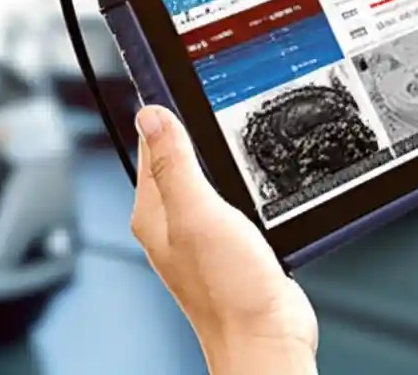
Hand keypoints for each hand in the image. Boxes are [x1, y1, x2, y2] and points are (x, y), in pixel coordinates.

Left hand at [131, 105, 317, 374]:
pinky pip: (230, 202)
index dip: (163, 111)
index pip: (150, 144)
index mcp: (153, 211)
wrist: (266, 337)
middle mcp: (172, 223)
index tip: (173, 80)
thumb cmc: (227, 290)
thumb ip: (174, 163)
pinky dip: (240, 184)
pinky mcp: (231, 245)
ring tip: (229, 131)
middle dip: (192, 130)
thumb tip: (151, 115)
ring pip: (206, 178)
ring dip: (218, 157)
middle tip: (207, 98)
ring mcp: (201, 235)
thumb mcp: (197, 213)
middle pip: (178, 158)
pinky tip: (254, 179)